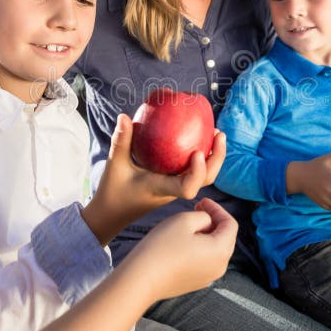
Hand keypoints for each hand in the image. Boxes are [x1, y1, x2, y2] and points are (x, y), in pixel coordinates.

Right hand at [82, 113, 226, 244]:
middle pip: (205, 181)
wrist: (112, 214)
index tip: (198, 152)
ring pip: (203, 178)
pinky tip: (199, 138)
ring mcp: (175, 189)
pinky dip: (202, 157)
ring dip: (214, 158)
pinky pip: (193, 171)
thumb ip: (120, 141)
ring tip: (216, 134)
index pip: (187, 188)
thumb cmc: (112, 192)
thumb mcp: (114, 165)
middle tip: (219, 134)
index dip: (198, 172)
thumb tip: (123, 116)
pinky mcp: (173, 185)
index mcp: (161, 189)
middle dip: (217, 159)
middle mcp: (173, 191)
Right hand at [123, 198, 236, 300]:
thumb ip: (203, 216)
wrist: (141, 279)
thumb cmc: (162, 247)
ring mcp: (208, 277)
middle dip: (214, 221)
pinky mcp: (196, 283)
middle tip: (197, 208)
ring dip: (206, 234)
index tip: (201, 201)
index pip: (230, 224)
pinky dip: (200, 248)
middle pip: (225, 238)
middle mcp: (220, 267)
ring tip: (189, 224)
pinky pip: (204, 261)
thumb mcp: (185, 220)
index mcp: (221, 250)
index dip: (217, 209)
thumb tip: (207, 222)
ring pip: (215, 250)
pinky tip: (183, 242)